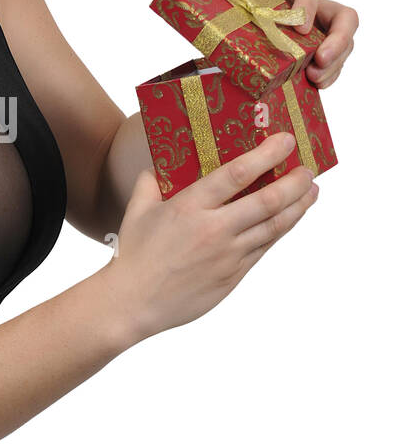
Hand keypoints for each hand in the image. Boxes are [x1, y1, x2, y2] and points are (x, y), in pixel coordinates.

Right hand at [109, 132, 317, 342]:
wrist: (133, 303)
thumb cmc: (133, 255)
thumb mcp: (137, 211)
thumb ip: (150, 183)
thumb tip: (159, 165)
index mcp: (190, 207)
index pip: (237, 174)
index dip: (266, 155)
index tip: (286, 141)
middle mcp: (215, 229)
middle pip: (268, 201)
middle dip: (295, 182)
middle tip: (308, 169)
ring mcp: (228, 255)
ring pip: (274, 226)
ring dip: (298, 207)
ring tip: (311, 192)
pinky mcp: (234, 276)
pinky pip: (263, 248)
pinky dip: (279, 231)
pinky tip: (287, 220)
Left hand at [194, 0, 358, 89]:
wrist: (238, 33)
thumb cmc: (239, 9)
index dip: (308, 5)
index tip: (298, 28)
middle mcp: (312, 10)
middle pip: (344, 17)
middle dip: (339, 37)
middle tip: (321, 58)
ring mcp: (320, 34)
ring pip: (344, 44)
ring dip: (336, 63)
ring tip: (315, 79)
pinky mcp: (318, 56)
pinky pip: (335, 65)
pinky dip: (329, 76)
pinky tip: (315, 86)